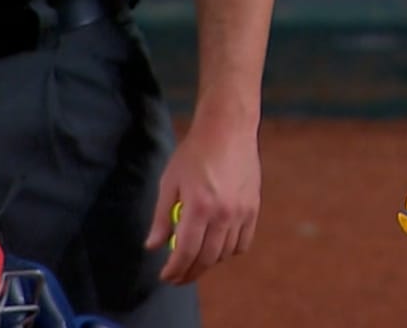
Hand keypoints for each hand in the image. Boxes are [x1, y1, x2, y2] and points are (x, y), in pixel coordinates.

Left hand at [144, 112, 260, 283]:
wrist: (228, 129)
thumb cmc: (195, 153)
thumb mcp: (170, 182)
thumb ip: (161, 217)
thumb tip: (152, 246)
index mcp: (199, 207)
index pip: (186, 253)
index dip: (174, 270)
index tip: (165, 276)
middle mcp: (223, 214)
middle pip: (207, 259)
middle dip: (190, 273)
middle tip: (178, 276)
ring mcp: (241, 212)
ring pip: (225, 253)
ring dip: (209, 262)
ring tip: (196, 259)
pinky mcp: (253, 207)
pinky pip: (243, 242)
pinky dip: (230, 250)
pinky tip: (218, 246)